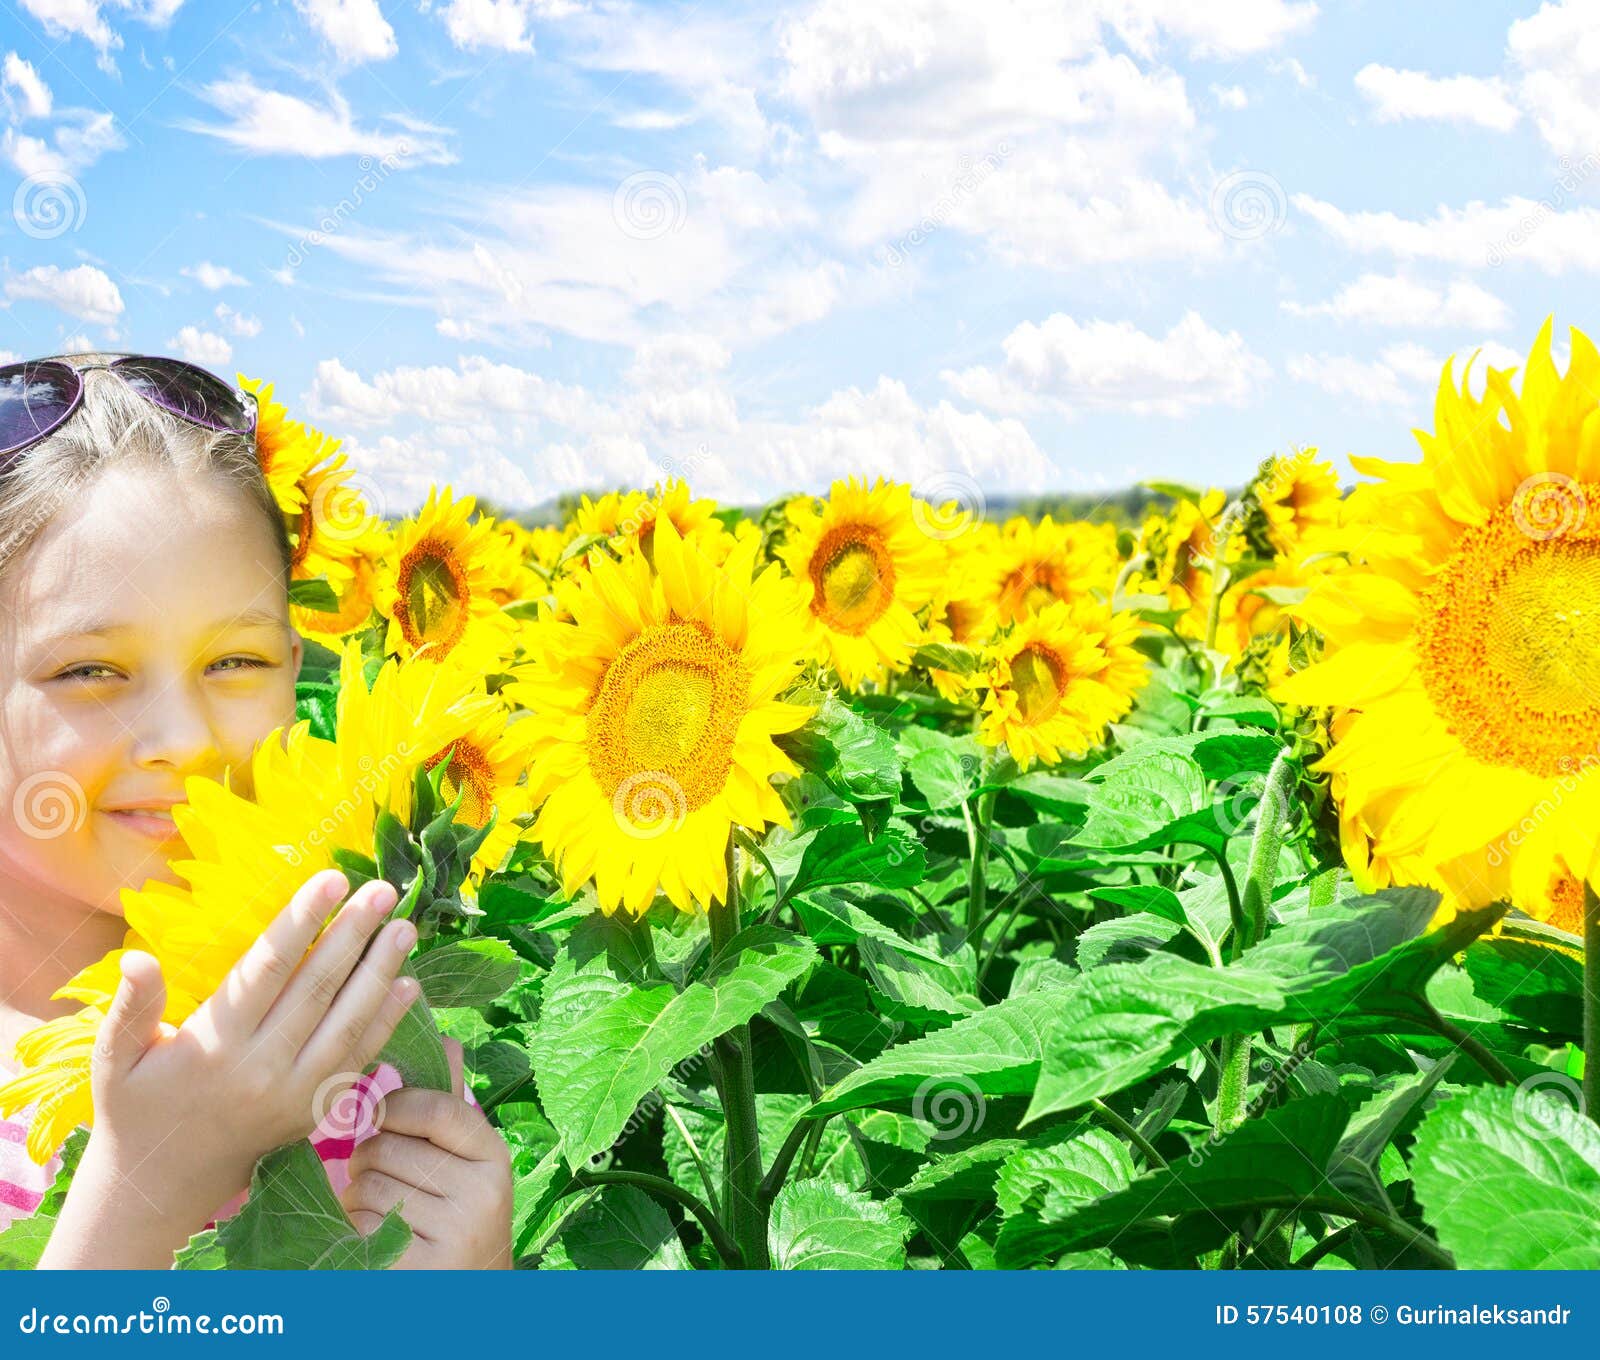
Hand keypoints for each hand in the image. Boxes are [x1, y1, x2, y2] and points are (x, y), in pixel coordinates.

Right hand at [40, 869, 418, 1268]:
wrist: (164, 1185)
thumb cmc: (137, 1106)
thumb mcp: (116, 1059)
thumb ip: (130, 1007)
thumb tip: (137, 958)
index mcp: (213, 1044)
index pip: (266, 970)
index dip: (301, 921)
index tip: (332, 879)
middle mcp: (260, 1068)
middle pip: (317, 989)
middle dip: (354, 934)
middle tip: (384, 888)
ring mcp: (294, 1093)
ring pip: (348, 1023)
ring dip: (381, 972)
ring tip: (406, 927)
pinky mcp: (314, 1109)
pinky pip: (358, 1059)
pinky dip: (387, 1022)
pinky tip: (409, 984)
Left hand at [341, 1038, 512, 1268]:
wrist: (471, 1300)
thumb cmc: (458, 1222)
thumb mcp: (466, 1166)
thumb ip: (449, 1108)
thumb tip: (446, 1039)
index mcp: (495, 1159)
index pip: (437, 1108)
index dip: (398, 1107)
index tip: (386, 1119)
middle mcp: (480, 1196)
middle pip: (388, 1147)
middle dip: (370, 1159)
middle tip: (384, 1180)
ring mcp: (451, 1236)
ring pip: (366, 1185)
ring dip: (356, 1198)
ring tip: (381, 1213)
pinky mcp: (415, 1270)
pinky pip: (358, 1224)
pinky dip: (354, 1230)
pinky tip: (375, 1241)